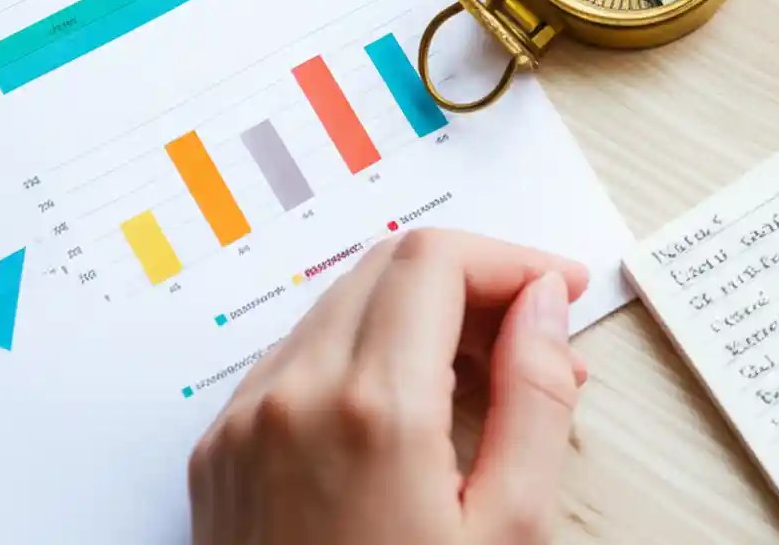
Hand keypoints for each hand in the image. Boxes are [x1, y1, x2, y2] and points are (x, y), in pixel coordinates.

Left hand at [188, 229, 589, 544]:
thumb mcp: (509, 531)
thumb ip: (535, 398)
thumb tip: (544, 307)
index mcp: (372, 409)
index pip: (440, 262)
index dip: (513, 261)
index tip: (559, 289)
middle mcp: (292, 397)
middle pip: (388, 268)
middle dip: (473, 284)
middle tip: (535, 341)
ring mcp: (243, 421)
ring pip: (341, 305)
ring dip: (420, 317)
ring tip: (484, 384)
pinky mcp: (219, 449)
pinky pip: (298, 356)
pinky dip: (364, 353)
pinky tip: (411, 409)